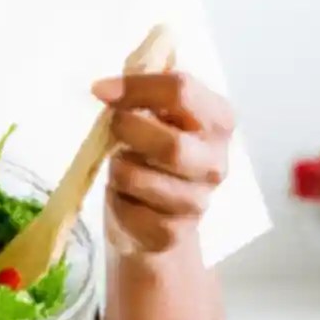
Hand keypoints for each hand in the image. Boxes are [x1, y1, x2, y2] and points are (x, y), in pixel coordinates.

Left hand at [92, 72, 233, 256]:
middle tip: (112, 128)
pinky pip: (129, 211)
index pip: (182, 91)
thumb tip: (106, 87)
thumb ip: (142, 92)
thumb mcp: (155, 114)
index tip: (101, 90)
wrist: (158, 216)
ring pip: (138, 177)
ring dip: (118, 168)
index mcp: (218, 121)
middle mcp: (215, 162)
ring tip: (123, 166)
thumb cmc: (153, 154)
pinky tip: (127, 197)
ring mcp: (198, 201)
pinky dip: (116, 199)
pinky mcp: (172, 233)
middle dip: (128, 131)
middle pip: (171, 144)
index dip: (136, 87)